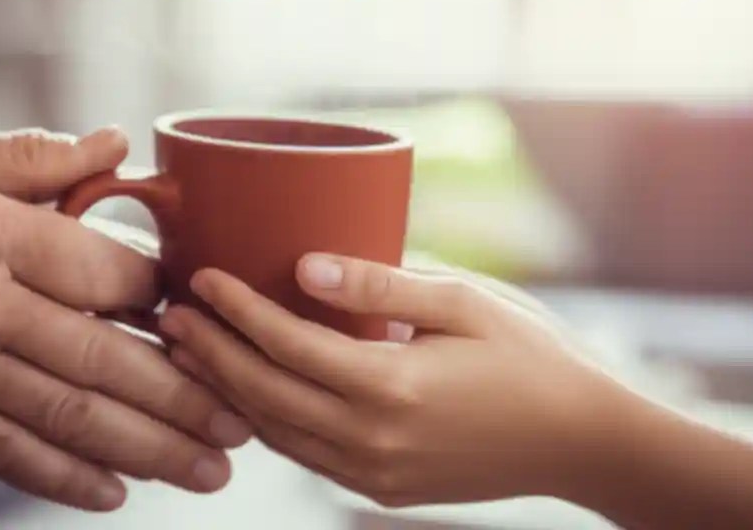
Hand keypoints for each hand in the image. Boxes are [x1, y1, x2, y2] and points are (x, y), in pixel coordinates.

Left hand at [158, 254, 633, 506]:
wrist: (580, 442)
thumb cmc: (531, 355)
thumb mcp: (465, 302)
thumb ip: (380, 284)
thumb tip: (304, 264)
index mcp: (393, 387)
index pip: (287, 346)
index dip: (237, 311)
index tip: (202, 277)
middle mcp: (372, 440)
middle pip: (263, 394)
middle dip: (210, 353)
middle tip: (171, 313)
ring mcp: (374, 473)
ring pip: (275, 432)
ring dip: (227, 391)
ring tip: (192, 350)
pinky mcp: (382, 488)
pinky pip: (304, 454)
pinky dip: (267, 420)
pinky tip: (248, 390)